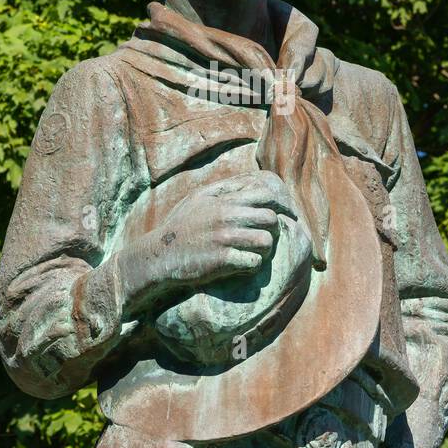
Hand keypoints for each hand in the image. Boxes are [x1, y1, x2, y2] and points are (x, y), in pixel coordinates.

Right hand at [116, 170, 299, 315]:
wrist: (160, 255)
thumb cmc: (181, 226)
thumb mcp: (198, 198)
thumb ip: (225, 189)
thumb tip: (251, 182)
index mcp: (223, 200)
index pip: (266, 196)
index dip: (281, 206)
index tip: (287, 216)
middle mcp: (226, 216)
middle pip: (271, 220)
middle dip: (272, 230)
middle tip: (265, 238)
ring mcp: (224, 239)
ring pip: (266, 242)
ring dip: (264, 250)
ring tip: (253, 253)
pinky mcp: (222, 260)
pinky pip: (254, 262)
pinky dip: (251, 266)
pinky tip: (241, 265)